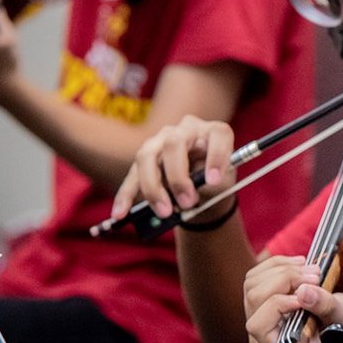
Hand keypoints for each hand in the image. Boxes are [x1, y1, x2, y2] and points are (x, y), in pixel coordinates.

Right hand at [111, 115, 236, 220]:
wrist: (205, 189)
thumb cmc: (217, 182)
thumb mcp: (222, 184)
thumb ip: (211, 185)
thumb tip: (188, 194)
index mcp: (214, 132)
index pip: (218, 134)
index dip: (216, 156)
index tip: (214, 180)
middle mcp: (187, 130)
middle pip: (173, 144)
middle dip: (178, 177)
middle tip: (187, 202)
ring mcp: (162, 140)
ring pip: (146, 157)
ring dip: (153, 188)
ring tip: (165, 212)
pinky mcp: (145, 157)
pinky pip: (132, 175)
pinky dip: (126, 195)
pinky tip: (120, 212)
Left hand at [241, 255, 342, 342]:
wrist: (342, 327)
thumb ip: (325, 307)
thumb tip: (304, 291)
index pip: (259, 326)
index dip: (278, 304)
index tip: (308, 292)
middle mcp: (262, 337)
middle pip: (255, 299)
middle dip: (285, 279)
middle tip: (316, 274)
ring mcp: (258, 318)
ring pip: (252, 284)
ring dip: (281, 269)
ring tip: (310, 268)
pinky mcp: (260, 302)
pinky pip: (256, 276)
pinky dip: (277, 264)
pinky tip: (299, 264)